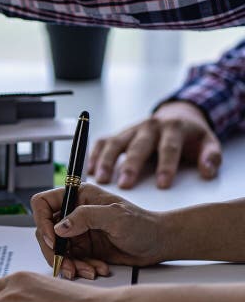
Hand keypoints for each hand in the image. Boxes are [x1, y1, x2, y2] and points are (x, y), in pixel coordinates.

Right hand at [32, 184, 167, 278]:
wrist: (160, 244)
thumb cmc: (143, 224)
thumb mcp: (115, 217)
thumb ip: (86, 217)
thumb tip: (59, 227)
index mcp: (77, 196)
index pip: (43, 203)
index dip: (42, 221)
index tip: (54, 240)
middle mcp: (73, 213)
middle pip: (46, 231)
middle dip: (55, 251)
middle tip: (67, 265)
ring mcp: (77, 232)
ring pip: (57, 250)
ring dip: (69, 263)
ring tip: (89, 271)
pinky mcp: (83, 248)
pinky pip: (70, 260)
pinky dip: (80, 268)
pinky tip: (98, 269)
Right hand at [88, 101, 220, 188]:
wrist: (177, 116)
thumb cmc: (190, 136)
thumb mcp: (208, 143)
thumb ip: (211, 157)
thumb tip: (207, 172)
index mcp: (173, 127)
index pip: (169, 147)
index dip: (166, 166)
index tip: (162, 185)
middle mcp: (149, 126)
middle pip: (138, 145)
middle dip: (131, 165)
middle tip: (125, 185)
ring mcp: (132, 129)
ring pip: (115, 143)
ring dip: (107, 161)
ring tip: (101, 179)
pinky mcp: (119, 134)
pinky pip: (102, 142)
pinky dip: (94, 155)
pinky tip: (90, 170)